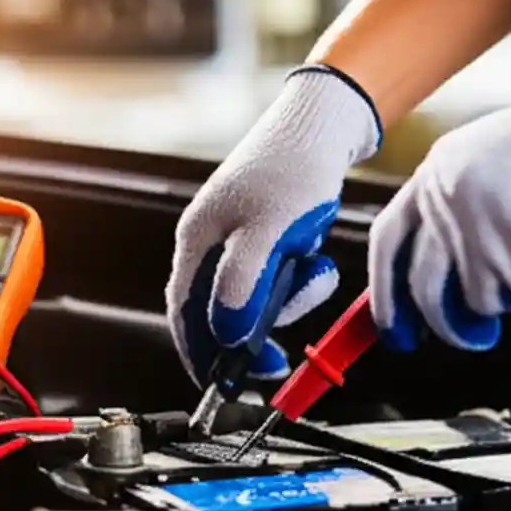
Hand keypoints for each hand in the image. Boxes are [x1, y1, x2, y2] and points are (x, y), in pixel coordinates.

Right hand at [166, 67, 380, 386]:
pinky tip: (314, 254)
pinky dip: (302, 278)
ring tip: (310, 267)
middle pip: (220, 310)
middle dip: (252, 333)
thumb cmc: (292, 167)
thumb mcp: (268, 230)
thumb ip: (242, 285)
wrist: (326, 123)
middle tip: (277, 360)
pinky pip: (281, 279)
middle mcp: (212, 242)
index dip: (197, 354)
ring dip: (288, 298)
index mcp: (197, 239)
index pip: (184, 312)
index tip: (219, 387)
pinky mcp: (270, 238)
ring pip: (257, 298)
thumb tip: (229, 335)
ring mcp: (241, 240)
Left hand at [369, 43, 510, 351]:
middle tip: (468, 338)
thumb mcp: (491, 162)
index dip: (385, 291)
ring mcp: (486, 229)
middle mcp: (450, 202)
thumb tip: (435, 287)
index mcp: (437, 172)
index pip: (388, 242)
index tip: (392, 327)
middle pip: (425, 287)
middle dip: (444, 325)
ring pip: (481, 298)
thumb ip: (455, 212)